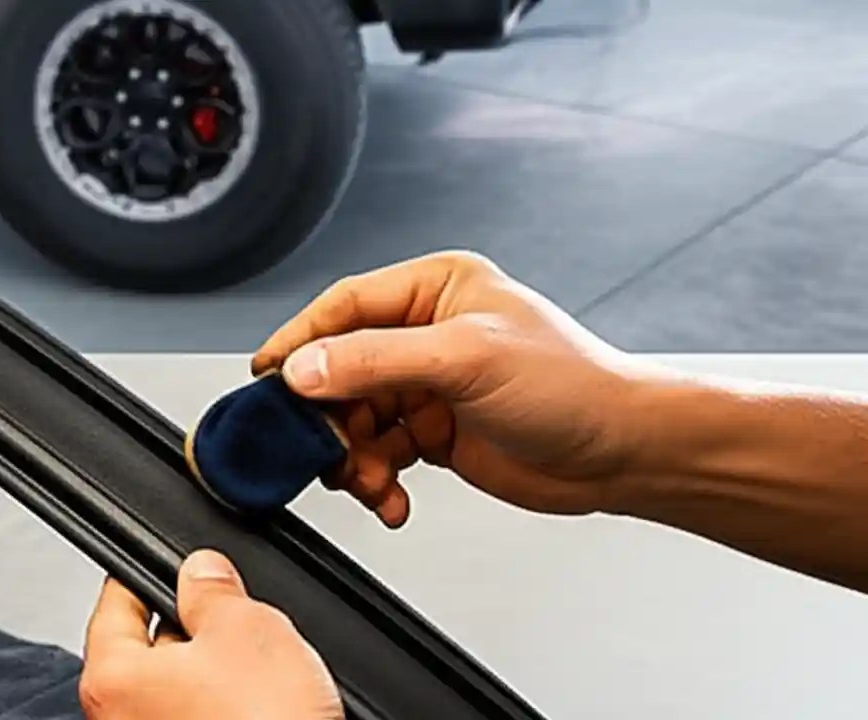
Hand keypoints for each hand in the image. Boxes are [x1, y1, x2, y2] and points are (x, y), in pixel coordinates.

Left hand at [80, 550, 342, 719]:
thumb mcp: (245, 627)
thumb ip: (213, 589)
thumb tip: (202, 570)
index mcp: (113, 680)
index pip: (115, 604)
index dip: (148, 574)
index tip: (168, 562)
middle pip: (148, 650)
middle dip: (192, 628)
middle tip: (232, 615)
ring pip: (180, 690)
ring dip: (214, 673)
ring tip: (259, 669)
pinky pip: (202, 719)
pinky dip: (227, 709)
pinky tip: (263, 706)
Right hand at [252, 251, 670, 525]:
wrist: (622, 453)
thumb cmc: (571, 385)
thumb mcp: (465, 359)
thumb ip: (376, 361)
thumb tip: (303, 369)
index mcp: (435, 289)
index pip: (344, 308)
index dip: (301, 342)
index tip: (267, 377)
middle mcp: (425, 333)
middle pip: (340, 369)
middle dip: (327, 416)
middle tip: (319, 448)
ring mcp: (427, 386)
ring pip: (354, 418)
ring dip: (351, 456)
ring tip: (369, 480)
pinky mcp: (433, 434)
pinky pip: (378, 454)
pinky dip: (375, 480)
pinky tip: (389, 496)